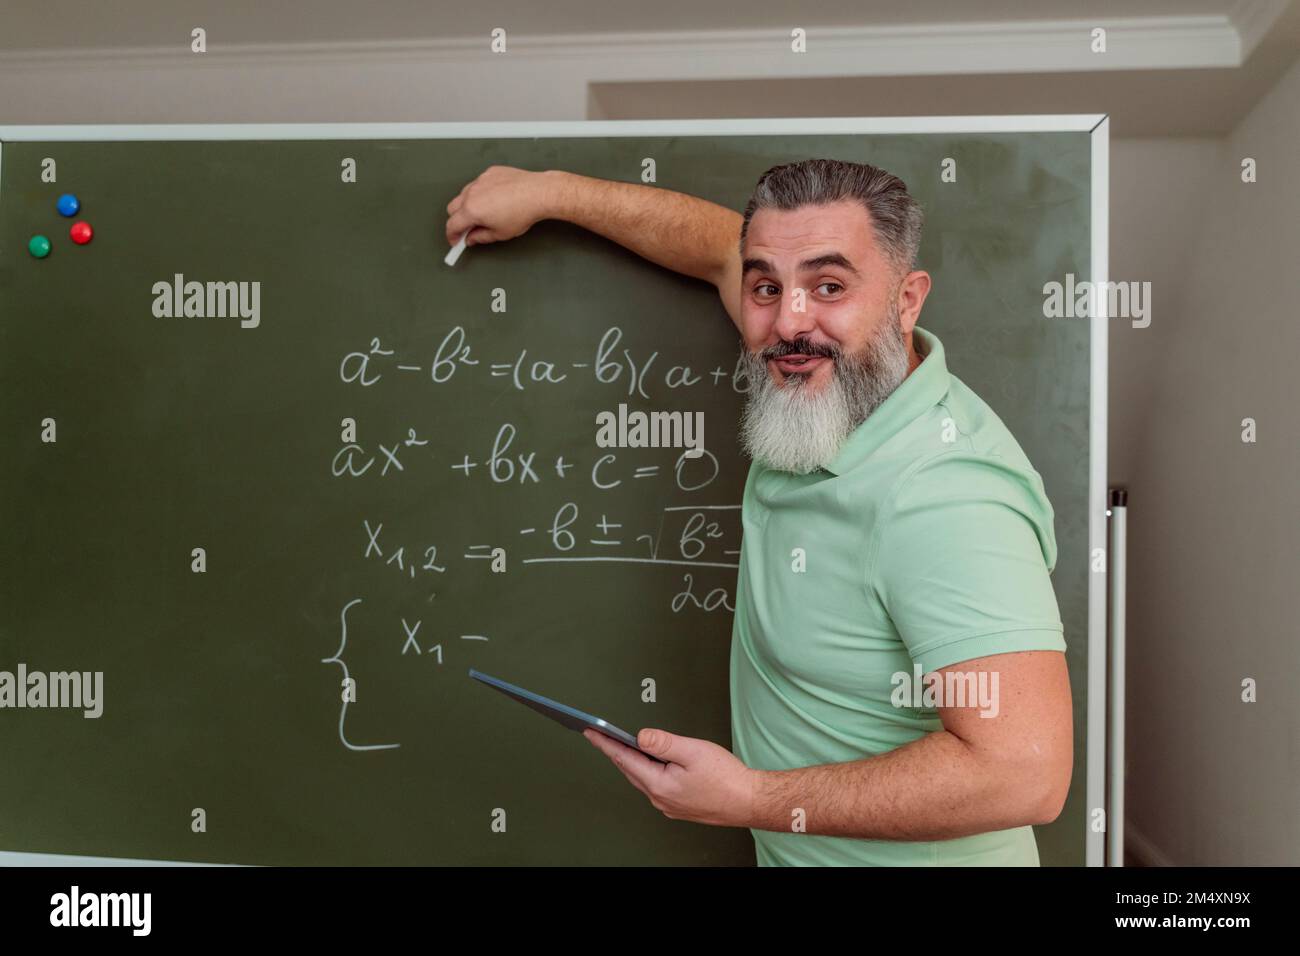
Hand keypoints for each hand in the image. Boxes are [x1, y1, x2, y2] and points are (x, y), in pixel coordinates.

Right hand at [445, 165, 558, 247]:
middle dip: (457, 220)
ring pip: (464, 194)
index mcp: (471, 210)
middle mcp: (472, 192)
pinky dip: (481, 192)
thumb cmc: (523, 212)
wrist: (538, 193)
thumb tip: (472, 238)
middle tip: (468, 228)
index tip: (455, 240)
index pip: (452, 225)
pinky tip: (494, 199)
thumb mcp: (500, 234)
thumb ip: (480, 237)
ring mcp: (480, 180)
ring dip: (467, 205)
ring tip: (484, 213)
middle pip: (453, 208)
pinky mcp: (490, 172)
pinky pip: (478, 183)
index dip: (452, 236)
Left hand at [583, 727, 756, 828]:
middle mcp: (660, 798)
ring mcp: (669, 805)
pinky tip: (650, 763)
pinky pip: (654, 785)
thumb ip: (663, 743)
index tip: (590, 731)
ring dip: (630, 761)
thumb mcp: (693, 752)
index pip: (624, 758)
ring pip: (642, 778)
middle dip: (613, 751)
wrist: (748, 801)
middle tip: (598, 735)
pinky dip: (646, 771)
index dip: (605, 743)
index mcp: (659, 785)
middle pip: (630, 769)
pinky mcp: (678, 806)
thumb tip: (640, 736)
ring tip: (619, 745)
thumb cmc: (726, 778)